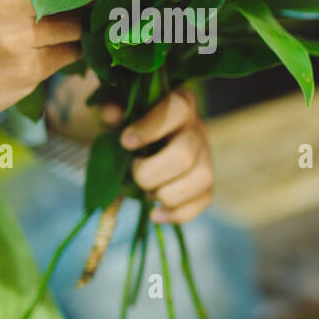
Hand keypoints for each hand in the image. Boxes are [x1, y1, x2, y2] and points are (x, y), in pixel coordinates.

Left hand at [104, 89, 213, 223]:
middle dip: (151, 172)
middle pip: (185, 154)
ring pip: (202, 179)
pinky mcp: (206, 182)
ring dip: (167, 194)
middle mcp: (198, 129)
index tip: (125, 142)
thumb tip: (112, 114)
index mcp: (179, 104)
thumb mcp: (115, 114)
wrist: (136, 144)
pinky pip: (204, 201)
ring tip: (148, 192)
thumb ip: (111, 112)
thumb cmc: (125, 125)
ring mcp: (206, 157)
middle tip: (134, 172)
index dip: (151, 127)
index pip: (177, 108)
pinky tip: (156, 214)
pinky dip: (178, 213)